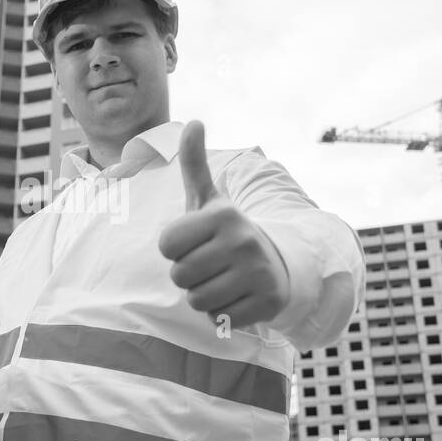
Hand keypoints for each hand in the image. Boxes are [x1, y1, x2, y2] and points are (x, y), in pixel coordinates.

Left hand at [158, 120, 291, 329]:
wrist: (276, 264)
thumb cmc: (227, 233)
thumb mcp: (209, 199)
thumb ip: (194, 163)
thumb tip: (194, 121)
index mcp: (223, 215)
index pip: (165, 245)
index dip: (174, 249)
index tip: (194, 243)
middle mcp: (242, 241)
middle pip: (178, 275)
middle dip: (187, 275)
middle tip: (209, 265)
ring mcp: (257, 274)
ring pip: (196, 300)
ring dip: (203, 295)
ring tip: (222, 280)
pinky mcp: (266, 304)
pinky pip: (218, 319)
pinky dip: (221, 314)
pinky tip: (236, 297)